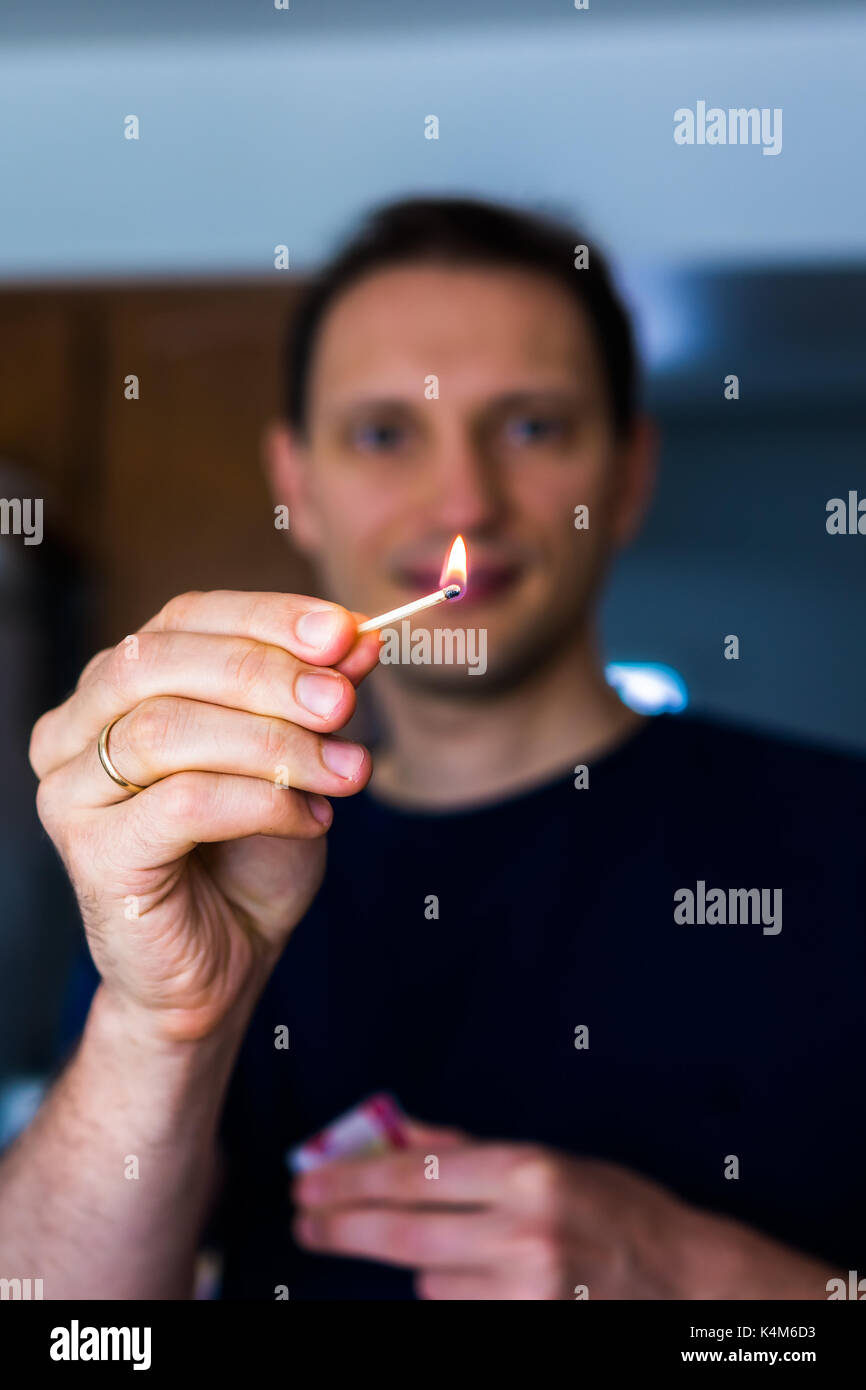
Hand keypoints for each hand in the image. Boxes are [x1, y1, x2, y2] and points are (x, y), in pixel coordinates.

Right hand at [30, 590, 379, 1042]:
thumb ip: (317, 699)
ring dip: (274, 744)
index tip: (346, 630)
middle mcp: (77, 725)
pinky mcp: (90, 851)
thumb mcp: (298, 759)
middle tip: (345, 702)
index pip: (186, 616)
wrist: (225, 961)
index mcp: (120, 683)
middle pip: (165, 661)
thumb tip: (358, 639)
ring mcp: (70, 789)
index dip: (267, 616)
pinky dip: (260, 801)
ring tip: (345, 772)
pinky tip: (310, 818)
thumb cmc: (251, 854)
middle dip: (269, 674)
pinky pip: (180, 802)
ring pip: (168, 729)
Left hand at [293, 1120, 834, 1299]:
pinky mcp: (527, 1329)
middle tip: (304, 1221)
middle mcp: (523, 1233)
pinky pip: (458, 1314)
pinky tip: (479, 1279)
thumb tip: (396, 1136)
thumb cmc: (614, 1208)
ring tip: (458, 1250)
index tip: (310, 1181)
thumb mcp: (546, 1159)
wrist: (682, 1279)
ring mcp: (526, 1291)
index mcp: (526, 1173)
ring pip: (428, 1284)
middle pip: (404, 1236)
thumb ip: (465, 1150)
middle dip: (344, 1227)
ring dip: (421, 1267)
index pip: (414, 1175)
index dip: (352, 1180)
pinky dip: (454, 1296)